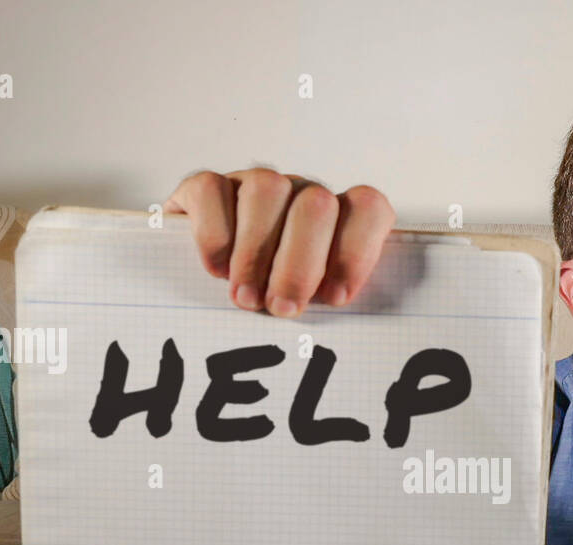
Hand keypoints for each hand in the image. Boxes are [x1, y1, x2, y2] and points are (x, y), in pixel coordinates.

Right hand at [165, 168, 395, 316]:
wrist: (208, 292)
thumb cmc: (272, 304)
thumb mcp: (309, 309)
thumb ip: (327, 306)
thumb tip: (333, 329)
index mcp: (339, 219)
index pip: (368, 208)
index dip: (355, 251)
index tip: (335, 299)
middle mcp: (301, 195)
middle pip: (316, 205)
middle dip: (299, 264)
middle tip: (282, 308)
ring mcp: (254, 185)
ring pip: (266, 189)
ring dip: (256, 251)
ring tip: (247, 299)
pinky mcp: (204, 188)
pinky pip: (211, 190)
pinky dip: (214, 234)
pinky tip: (216, 270)